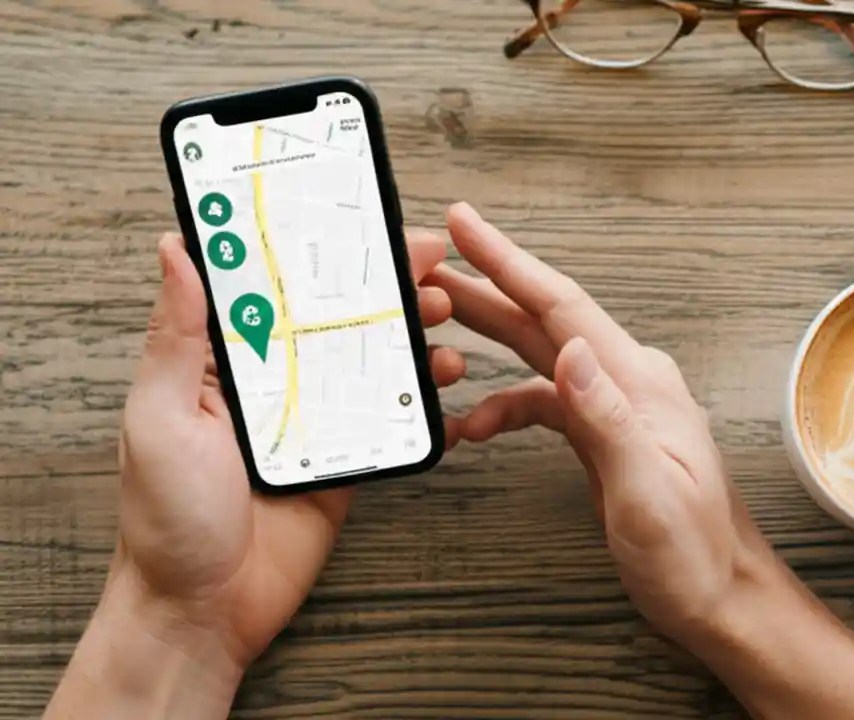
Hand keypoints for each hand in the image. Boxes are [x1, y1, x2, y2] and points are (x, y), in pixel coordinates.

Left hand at [47, 229, 464, 718]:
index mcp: (225, 359)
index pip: (278, 285)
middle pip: (338, 316)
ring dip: (414, 336)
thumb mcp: (161, 415)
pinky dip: (423, 399)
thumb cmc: (166, 517)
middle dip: (389, 286)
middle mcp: (274, 380)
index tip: (371, 221)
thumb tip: (176, 249)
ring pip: (373, 360)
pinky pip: (390, 417)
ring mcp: (314, 419)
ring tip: (446, 324)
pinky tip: (447, 385)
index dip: (323, 247)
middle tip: (432, 267)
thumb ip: (178, 336)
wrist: (205, 608)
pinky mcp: (346, 458)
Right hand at [429, 203, 777, 640]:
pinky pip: (544, 401)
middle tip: (429, 262)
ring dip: (486, 343)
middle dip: (485, 286)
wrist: (720, 594)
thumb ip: (609, 421)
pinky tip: (472, 425)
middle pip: (544, 319)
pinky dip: (503, 405)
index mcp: (640, 384)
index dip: (509, 261)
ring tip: (433, 332)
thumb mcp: (647, 492)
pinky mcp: (605, 434)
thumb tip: (571, 352)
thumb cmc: (692, 553)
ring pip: (538, 355)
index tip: (467, 223)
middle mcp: (629, 382)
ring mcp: (616, 406)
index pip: (564, 308)